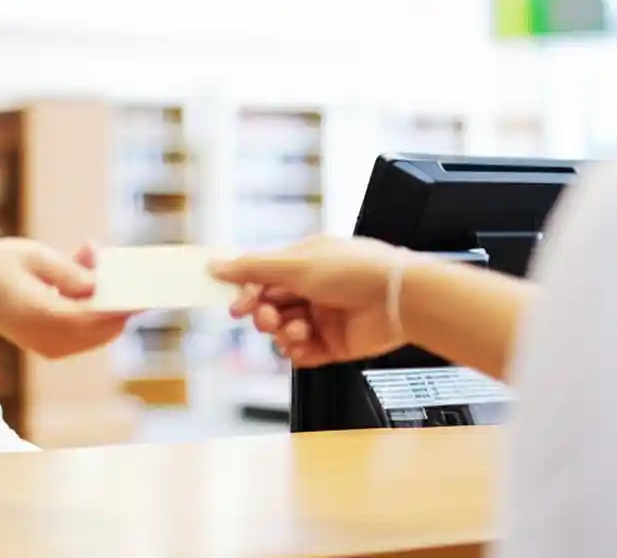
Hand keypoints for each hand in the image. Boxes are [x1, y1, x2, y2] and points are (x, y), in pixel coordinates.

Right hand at [0, 237, 129, 358]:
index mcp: (40, 314)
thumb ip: (69, 271)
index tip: (149, 287)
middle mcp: (48, 339)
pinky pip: (90, 330)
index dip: (125, 302)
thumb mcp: (31, 255)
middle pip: (105, 326)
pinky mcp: (54, 348)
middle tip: (120, 260)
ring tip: (84, 256)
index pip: (95, 315)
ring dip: (107, 297)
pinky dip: (96, 305)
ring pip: (102, 329)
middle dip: (120, 295)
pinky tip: (80, 272)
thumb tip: (102, 284)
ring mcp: (52, 348)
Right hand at [210, 235, 422, 367]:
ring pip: (284, 332)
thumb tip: (217, 265)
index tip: (236, 305)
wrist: (399, 298)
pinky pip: (304, 353)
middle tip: (268, 318)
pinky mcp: (335, 344)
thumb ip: (253, 269)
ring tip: (297, 329)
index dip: (247, 293)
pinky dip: (299, 351)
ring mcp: (323, 317)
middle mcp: (312, 289)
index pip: (263, 279)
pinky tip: (304, 343)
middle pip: (270, 307)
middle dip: (264, 315)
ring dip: (283, 333)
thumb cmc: (355, 270)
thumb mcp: (296, 264)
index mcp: (304, 263)